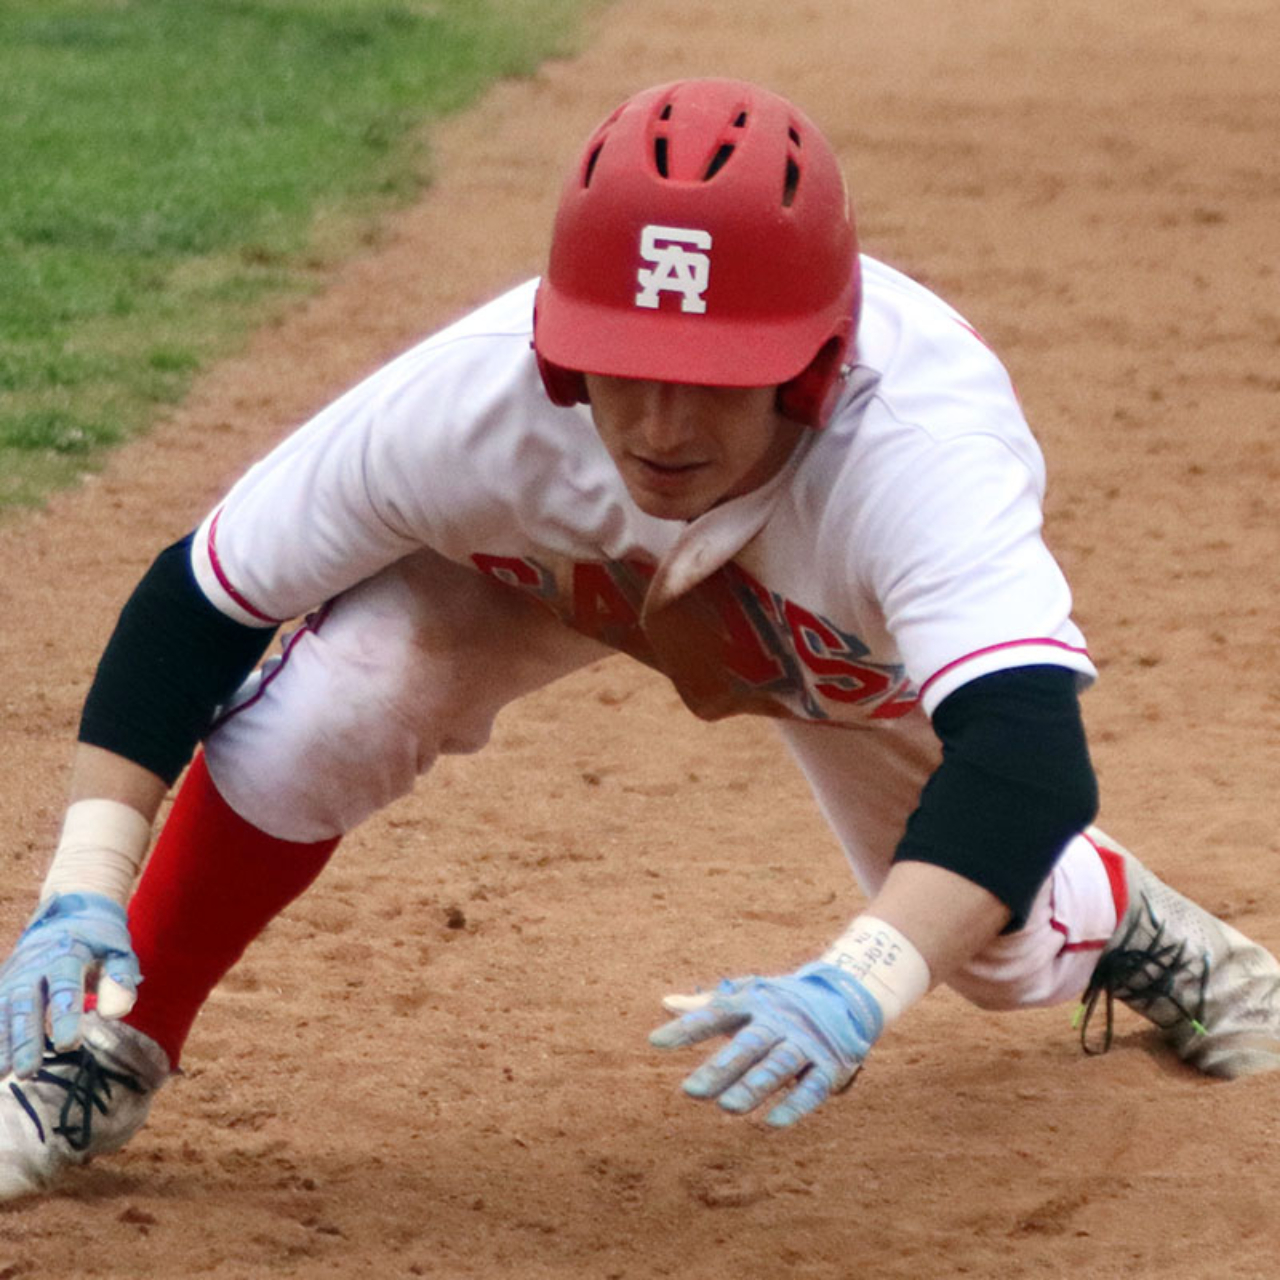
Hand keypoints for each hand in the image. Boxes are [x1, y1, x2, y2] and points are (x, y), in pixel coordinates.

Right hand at [0, 892, 139, 1077]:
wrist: (72, 910)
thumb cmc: (100, 941)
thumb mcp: (119, 952)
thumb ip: (120, 979)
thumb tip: (114, 1013)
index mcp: (69, 953)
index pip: (65, 987)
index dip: (66, 1016)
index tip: (69, 1045)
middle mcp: (36, 965)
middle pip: (27, 1003)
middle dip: (25, 1039)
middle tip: (27, 1071)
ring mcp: (15, 974)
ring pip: (4, 1010)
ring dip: (1, 1042)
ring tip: (1, 1074)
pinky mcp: (4, 983)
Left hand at [649, 962, 882, 1126]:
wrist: (846, 997)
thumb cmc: (781, 1003)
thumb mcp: (747, 998)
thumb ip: (706, 1007)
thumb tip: (664, 1003)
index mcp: (754, 1002)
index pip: (716, 1013)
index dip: (687, 1027)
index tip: (655, 1042)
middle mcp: (779, 1021)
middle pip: (748, 1044)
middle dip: (721, 1067)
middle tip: (691, 1091)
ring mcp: (805, 1043)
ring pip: (777, 1066)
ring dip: (754, 1087)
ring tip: (727, 1107)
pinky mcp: (829, 1065)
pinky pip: (811, 1088)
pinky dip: (794, 1105)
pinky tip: (771, 1124)